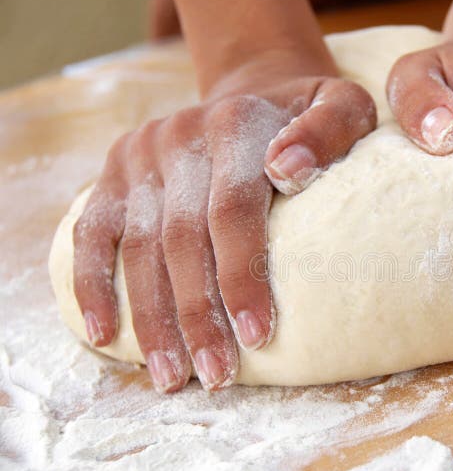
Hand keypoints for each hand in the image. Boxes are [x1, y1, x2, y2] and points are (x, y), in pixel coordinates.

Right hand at [73, 57, 375, 391]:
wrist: (254, 93)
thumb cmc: (308, 120)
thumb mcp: (342, 107)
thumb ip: (330, 130)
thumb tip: (287, 171)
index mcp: (237, 125)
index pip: (233, 210)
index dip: (242, 276)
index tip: (258, 336)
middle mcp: (182, 136)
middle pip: (182, 238)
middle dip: (197, 315)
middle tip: (215, 377)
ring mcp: (142, 154)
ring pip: (137, 246)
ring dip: (151, 317)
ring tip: (170, 377)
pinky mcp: (114, 170)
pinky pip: (92, 232)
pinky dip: (91, 284)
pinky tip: (102, 334)